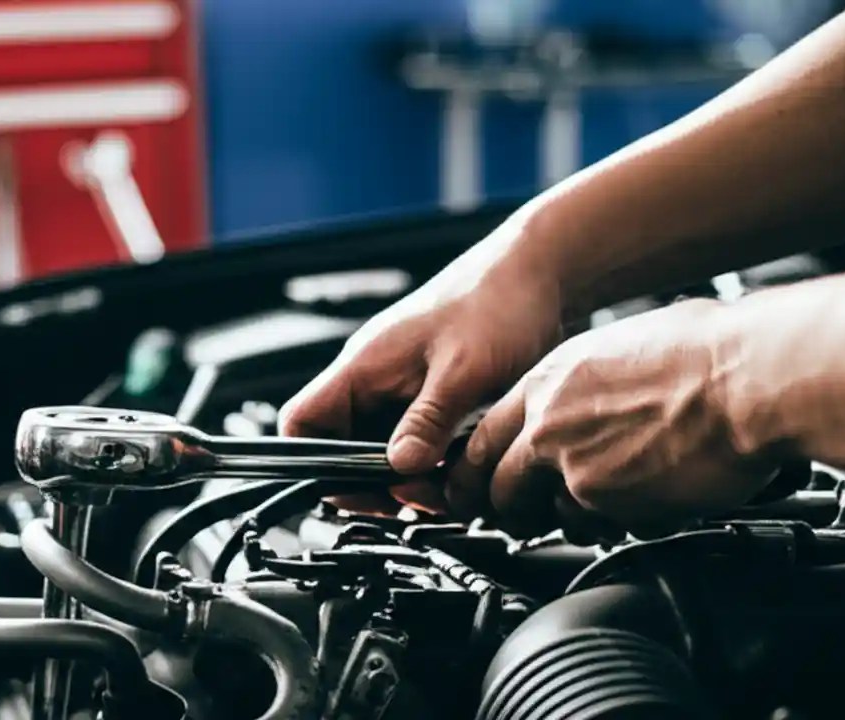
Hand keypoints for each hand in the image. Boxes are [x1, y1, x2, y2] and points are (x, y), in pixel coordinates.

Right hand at [278, 221, 563, 513]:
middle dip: (371, 481)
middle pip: (342, 446)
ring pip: (383, 450)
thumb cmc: (499, 302)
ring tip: (444, 490)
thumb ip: (427, 421)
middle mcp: (375, 379)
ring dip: (408, 477)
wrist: (541, 274)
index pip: (303, 420)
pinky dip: (433, 464)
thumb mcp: (463, 371)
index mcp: (364, 365)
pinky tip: (461, 470)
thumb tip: (397, 466)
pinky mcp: (433, 397)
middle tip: (409, 500)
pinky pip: (416, 442)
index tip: (350, 489)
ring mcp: (402, 388)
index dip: (312, 461)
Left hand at [460, 298, 777, 539]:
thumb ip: (591, 383)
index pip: (484, 437)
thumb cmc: (708, 350)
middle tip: (523, 519)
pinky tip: (652, 507)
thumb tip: (597, 391)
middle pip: (499, 488)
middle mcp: (548, 424)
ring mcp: (575, 467)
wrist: (749, 376)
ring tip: (607, 511)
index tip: (484, 482)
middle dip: (511, 510)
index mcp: (547, 381)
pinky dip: (626, 526)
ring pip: (551, 517)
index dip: (482, 467)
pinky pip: (606, 529)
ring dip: (576, 522)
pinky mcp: (613, 502)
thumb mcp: (624, 345)